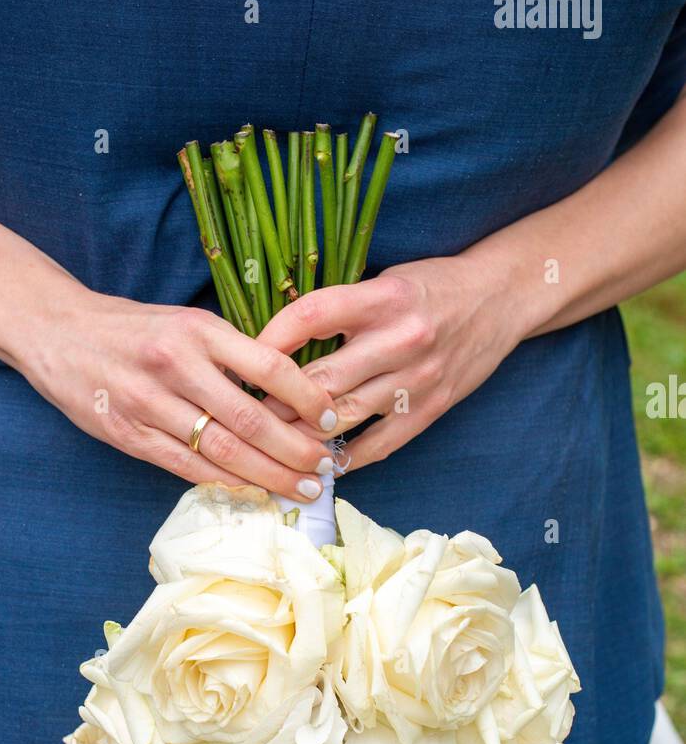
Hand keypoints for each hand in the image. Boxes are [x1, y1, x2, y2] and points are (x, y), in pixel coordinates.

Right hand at [14, 288, 338, 501]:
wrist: (56, 331)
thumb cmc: (131, 329)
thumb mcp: (184, 323)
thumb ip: (229, 353)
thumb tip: (288, 393)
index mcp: (198, 330)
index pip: (269, 367)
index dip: (307, 397)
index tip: (331, 418)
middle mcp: (177, 365)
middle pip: (252, 419)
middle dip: (296, 450)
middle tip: (326, 468)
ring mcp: (149, 403)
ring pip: (223, 450)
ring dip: (269, 475)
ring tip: (301, 488)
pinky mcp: (128, 435)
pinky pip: (187, 467)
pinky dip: (225, 482)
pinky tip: (253, 491)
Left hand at [258, 255, 526, 469]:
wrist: (500, 299)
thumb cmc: (431, 287)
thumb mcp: (385, 280)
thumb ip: (339, 308)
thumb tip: (277, 340)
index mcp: (382, 298)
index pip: (311, 316)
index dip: (271, 339)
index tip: (244, 358)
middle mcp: (400, 339)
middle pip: (322, 379)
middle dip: (277, 400)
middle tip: (245, 412)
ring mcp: (417, 379)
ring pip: (345, 416)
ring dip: (303, 433)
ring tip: (271, 441)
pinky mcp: (430, 409)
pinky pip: (379, 444)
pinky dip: (346, 458)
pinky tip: (318, 463)